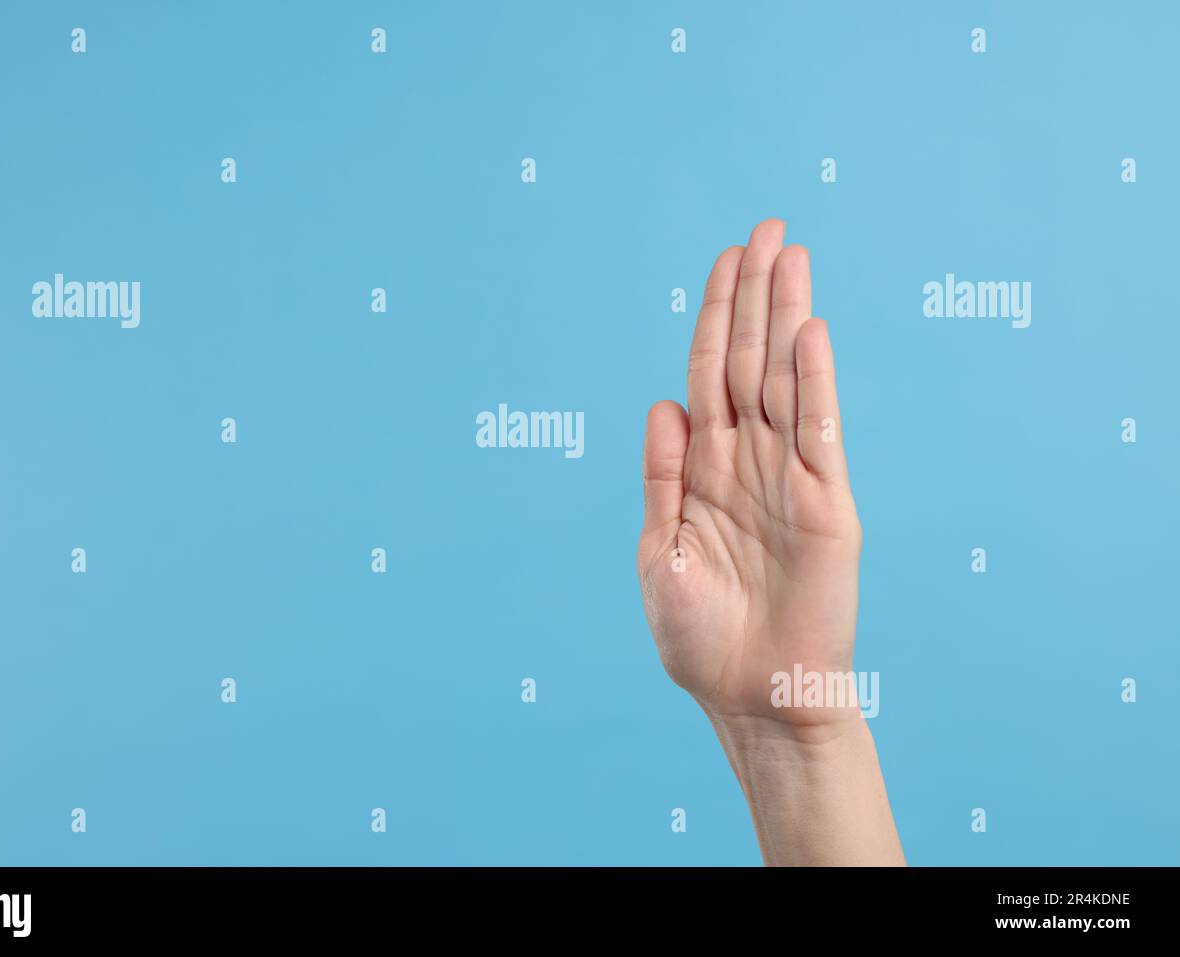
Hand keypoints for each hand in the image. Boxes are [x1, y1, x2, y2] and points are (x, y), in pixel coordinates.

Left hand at [637, 219, 861, 726]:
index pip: (710, 373)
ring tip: (790, 255)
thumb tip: (661, 403)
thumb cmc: (700, 636)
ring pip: (785, 379)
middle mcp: (748, 460)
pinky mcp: (827, 504)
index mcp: (704, 469)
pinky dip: (814, 382)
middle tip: (765, 228)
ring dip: (786, 317)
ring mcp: (789, 477)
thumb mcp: (659, 552)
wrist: (752, 696)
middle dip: (755, 294)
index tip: (726, 258)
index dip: (717, 316)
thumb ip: (662, 477)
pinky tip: (810, 333)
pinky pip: (818, 431)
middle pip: (751, 360)